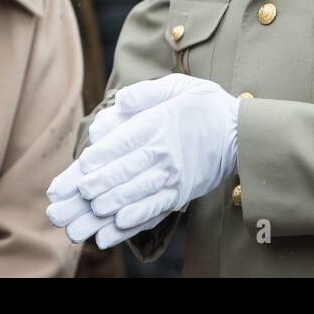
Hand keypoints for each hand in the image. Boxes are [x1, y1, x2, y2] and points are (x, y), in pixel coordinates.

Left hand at [76, 75, 238, 229]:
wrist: (241, 133)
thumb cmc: (204, 105)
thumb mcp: (177, 86)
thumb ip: (145, 92)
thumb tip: (119, 101)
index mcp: (159, 123)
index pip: (125, 142)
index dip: (101, 156)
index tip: (81, 168)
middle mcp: (165, 152)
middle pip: (126, 171)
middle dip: (96, 187)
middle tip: (72, 199)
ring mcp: (173, 176)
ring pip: (136, 194)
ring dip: (109, 208)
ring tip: (85, 219)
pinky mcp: (180, 192)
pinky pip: (155, 209)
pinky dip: (134, 220)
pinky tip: (114, 228)